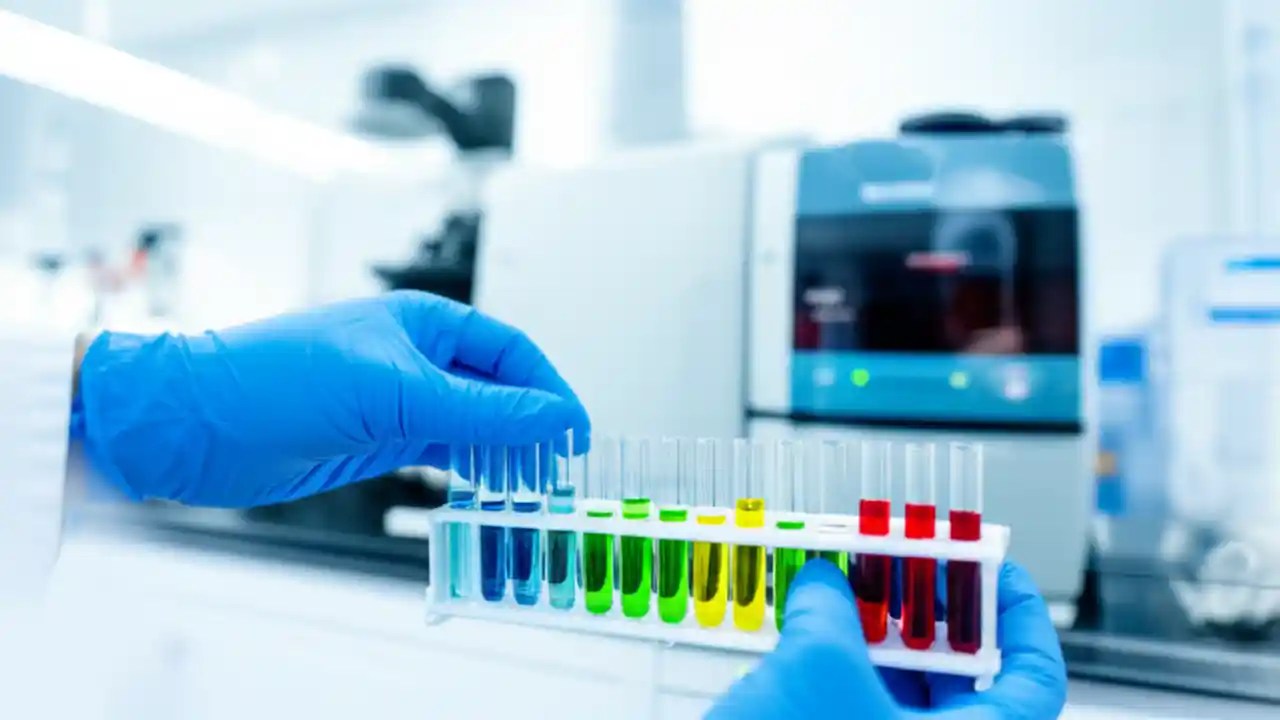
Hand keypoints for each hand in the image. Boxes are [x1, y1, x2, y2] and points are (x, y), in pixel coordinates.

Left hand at [73, 291, 588, 506]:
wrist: (196, 423)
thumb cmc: (278, 377)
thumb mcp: (395, 391)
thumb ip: (481, 411)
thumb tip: (552, 417)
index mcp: (424, 322)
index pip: (511, 351)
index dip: (549, 389)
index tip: (576, 431)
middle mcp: (415, 358)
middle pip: (497, 390)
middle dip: (531, 427)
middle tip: (559, 469)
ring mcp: (396, 401)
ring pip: (471, 426)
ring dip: (503, 454)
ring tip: (531, 488)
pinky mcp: (375, 440)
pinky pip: (440, 454)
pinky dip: (468, 473)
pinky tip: (486, 490)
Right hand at [707, 561, 1065, 719]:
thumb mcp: (815, 667)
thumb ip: (827, 608)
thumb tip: (824, 581)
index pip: (1035, 675)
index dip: (1020, 612)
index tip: (991, 566)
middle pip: (969, 680)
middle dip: (936, 617)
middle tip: (908, 569)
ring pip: (915, 701)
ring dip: (888, 643)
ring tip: (857, 595)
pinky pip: (870, 714)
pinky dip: (854, 673)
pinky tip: (822, 635)